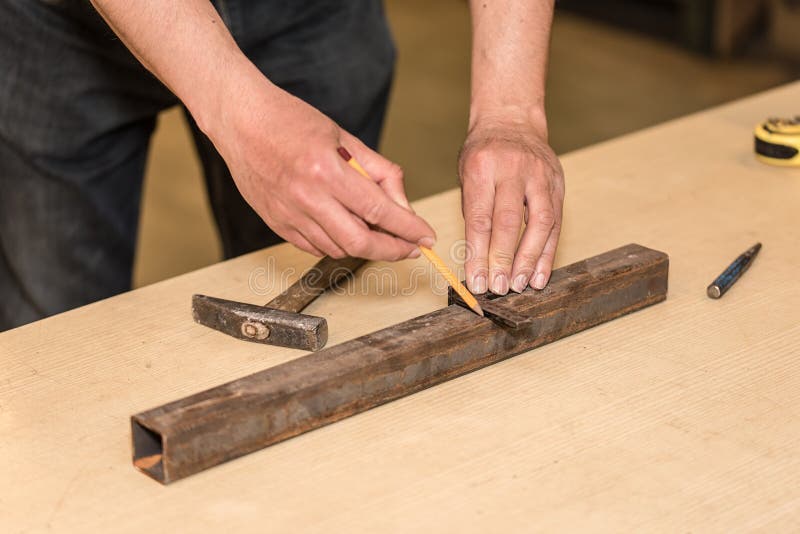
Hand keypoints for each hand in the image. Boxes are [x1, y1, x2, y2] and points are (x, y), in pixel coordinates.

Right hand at [205, 70, 434, 259]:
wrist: (239, 120)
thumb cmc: (290, 121)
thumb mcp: (343, 137)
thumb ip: (377, 171)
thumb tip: (402, 205)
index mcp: (327, 170)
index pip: (379, 211)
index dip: (408, 228)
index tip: (426, 238)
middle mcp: (307, 198)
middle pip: (360, 242)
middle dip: (392, 250)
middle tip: (409, 248)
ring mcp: (288, 215)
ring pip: (338, 249)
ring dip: (365, 247)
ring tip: (380, 235)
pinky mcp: (276, 224)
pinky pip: (315, 247)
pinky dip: (337, 244)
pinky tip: (347, 231)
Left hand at [459, 120, 563, 294]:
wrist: (512, 120)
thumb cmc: (484, 152)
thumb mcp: (466, 175)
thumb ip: (473, 212)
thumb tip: (476, 259)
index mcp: (482, 167)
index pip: (480, 219)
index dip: (477, 254)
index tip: (476, 280)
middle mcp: (513, 170)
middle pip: (510, 223)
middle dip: (503, 260)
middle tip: (498, 287)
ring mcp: (539, 176)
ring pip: (540, 224)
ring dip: (529, 260)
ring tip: (519, 285)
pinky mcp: (557, 184)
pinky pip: (555, 223)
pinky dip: (547, 252)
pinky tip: (538, 274)